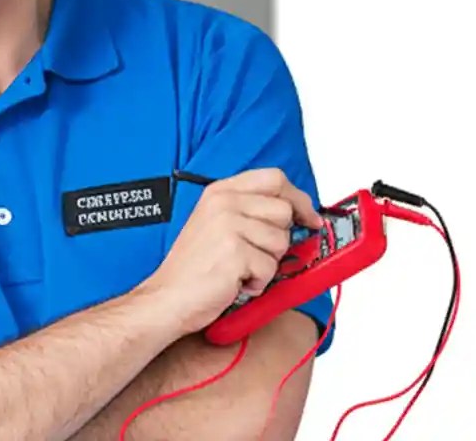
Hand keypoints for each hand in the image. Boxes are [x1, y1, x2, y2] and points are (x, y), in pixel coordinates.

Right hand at [140, 168, 323, 335]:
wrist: (168, 297)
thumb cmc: (194, 267)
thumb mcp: (216, 224)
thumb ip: (250, 211)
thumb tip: (300, 216)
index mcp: (219, 192)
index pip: (274, 178)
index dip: (297, 198)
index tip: (306, 217)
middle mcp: (223, 203)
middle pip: (284, 210)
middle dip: (278, 239)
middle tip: (252, 254)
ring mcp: (228, 226)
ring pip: (281, 241)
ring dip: (266, 263)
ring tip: (239, 268)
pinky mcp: (235, 252)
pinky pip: (271, 268)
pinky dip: (258, 282)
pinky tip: (235, 281)